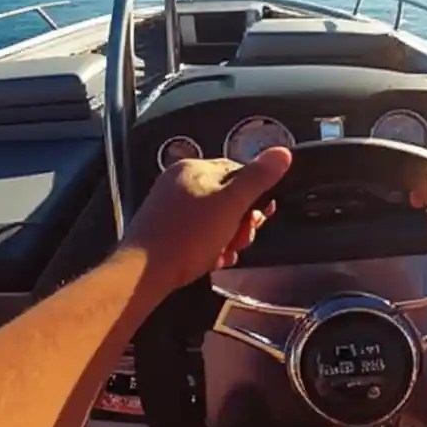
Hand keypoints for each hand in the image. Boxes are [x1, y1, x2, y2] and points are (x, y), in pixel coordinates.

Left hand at [122, 148, 291, 288]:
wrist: (144, 274)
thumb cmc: (188, 236)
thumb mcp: (230, 204)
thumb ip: (258, 178)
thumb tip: (282, 152)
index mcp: (193, 168)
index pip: (238, 171)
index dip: (255, 195)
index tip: (261, 216)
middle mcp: (179, 183)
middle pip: (227, 197)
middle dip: (240, 221)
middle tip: (239, 239)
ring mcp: (169, 208)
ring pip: (214, 218)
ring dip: (227, 238)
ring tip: (224, 253)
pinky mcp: (164, 231)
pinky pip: (198, 233)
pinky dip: (209, 246)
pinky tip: (212, 260)